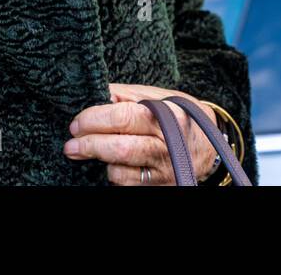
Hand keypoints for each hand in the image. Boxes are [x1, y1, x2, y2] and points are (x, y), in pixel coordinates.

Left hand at [65, 82, 219, 184]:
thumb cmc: (179, 115)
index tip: (76, 123)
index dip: (94, 120)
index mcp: (165, 116)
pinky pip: (127, 186)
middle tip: (71, 144)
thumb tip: (95, 93)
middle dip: (89, 146)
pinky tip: (113, 163)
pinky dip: (114, 174)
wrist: (210, 145)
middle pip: (118, 149)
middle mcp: (166, 146)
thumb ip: (126, 94)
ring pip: (120, 172)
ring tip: (91, 150)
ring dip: (100, 162)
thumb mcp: (158, 96)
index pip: (122, 117)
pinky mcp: (161, 188)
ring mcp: (164, 171)